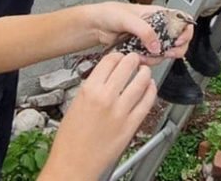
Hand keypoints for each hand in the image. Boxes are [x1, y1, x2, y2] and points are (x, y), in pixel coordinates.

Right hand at [39, 53, 156, 179]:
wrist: (72, 166)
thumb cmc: (70, 140)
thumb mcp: (76, 104)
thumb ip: (93, 88)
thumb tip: (108, 75)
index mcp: (89, 90)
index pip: (110, 60)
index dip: (118, 55)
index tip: (120, 57)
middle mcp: (106, 98)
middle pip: (128, 65)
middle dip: (134, 60)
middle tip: (135, 60)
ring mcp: (120, 111)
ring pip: (142, 81)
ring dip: (145, 73)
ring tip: (145, 71)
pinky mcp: (131, 125)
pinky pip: (147, 102)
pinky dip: (151, 91)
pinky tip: (150, 87)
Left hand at [91, 1, 191, 59]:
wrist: (96, 26)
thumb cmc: (110, 13)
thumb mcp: (128, 18)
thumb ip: (144, 30)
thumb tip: (156, 46)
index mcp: (157, 13)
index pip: (180, 19)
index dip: (185, 30)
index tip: (180, 39)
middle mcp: (157, 26)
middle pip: (178, 38)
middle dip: (177, 48)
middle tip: (169, 52)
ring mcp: (150, 39)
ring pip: (166, 51)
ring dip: (159, 57)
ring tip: (147, 56)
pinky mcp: (142, 50)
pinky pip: (152, 58)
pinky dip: (149, 61)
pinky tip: (140, 58)